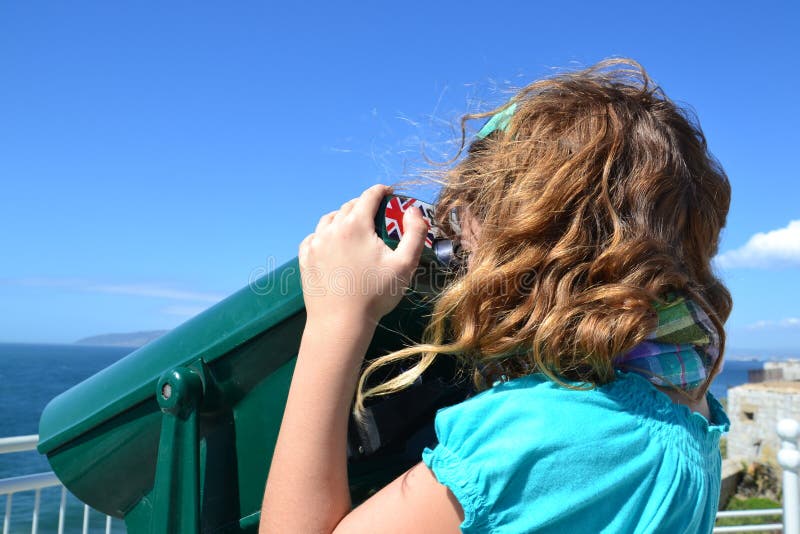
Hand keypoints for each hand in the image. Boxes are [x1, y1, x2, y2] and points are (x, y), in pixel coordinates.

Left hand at [298, 184, 428, 324]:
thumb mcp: (405, 264)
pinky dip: (325, 234)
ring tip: (353, 226)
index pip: (369, 196)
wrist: (340, 323)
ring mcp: (315, 243)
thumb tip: (413, 210)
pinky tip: (332, 243)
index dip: (381, 191)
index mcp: (356, 225)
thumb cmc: (375, 295)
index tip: (389, 192)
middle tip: (376, 215)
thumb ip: (414, 233)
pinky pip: (314, 237)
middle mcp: (332, 229)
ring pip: (329, 219)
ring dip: (343, 217)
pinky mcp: (305, 259)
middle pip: (349, 206)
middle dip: (364, 205)